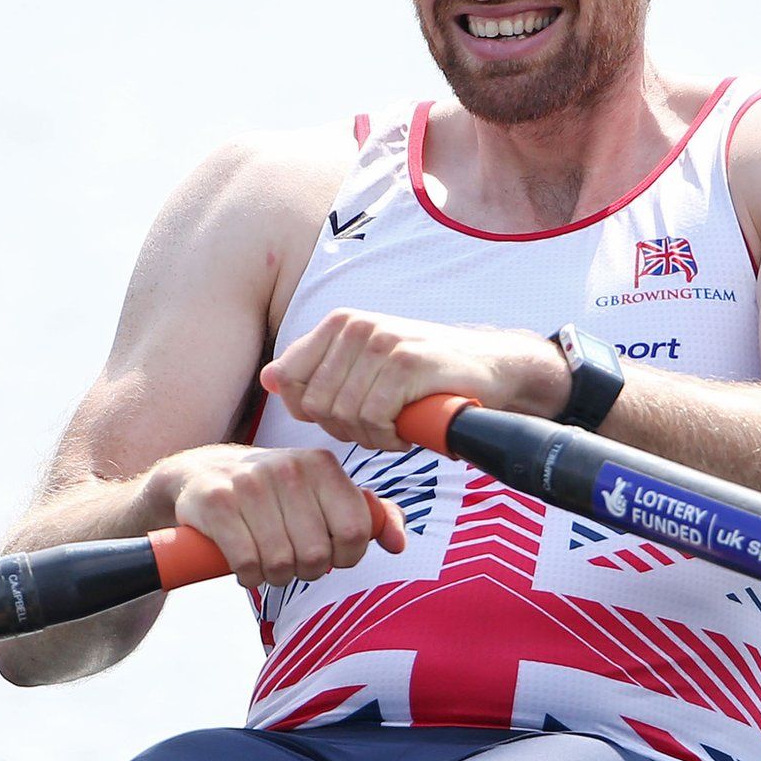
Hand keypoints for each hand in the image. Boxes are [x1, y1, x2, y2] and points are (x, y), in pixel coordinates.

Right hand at [147, 444, 406, 589]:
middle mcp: (288, 468)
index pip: (355, 531)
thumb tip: (398, 543)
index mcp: (321, 464)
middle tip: (290, 560)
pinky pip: (246, 564)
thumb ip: (367, 514)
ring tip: (266, 561)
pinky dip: (248, 576)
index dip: (345, 556)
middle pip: (317, 554)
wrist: (199, 474)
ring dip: (274, 576)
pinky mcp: (215, 503)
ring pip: (281, 563)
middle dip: (305, 570)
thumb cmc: (273, 493)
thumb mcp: (321, 493)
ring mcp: (250, 484)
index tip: (327, 553)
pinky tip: (244, 565)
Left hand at [259, 309, 568, 450]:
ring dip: (373, 437)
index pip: (290, 382)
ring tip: (398, 425)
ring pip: (345, 416)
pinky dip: (391, 437)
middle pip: (317, 405)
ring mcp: (380, 341)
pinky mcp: (406, 363)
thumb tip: (268, 379)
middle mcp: (354, 325)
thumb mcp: (364, 364)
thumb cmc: (424, 374)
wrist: (492, 366)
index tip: (351, 415)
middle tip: (382, 426)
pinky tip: (410, 429)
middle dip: (347, 429)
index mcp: (338, 323)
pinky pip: (374, 420)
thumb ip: (318, 370)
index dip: (316, 413)